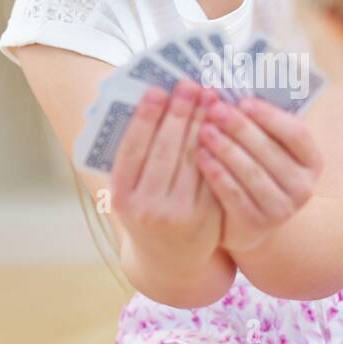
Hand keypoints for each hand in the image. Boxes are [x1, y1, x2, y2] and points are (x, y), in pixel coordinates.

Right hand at [109, 79, 222, 270]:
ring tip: (210, 97)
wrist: (169, 259)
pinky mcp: (205, 217)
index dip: (145, 117)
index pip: (133, 148)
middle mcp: (146, 207)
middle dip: (179, 113)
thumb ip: (136, 157)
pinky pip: (211, 173)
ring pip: (192, 158)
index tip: (157, 89)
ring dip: (203, 123)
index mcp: (121, 196)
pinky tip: (222, 123)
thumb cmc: (147, 210)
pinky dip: (218, 145)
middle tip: (190, 84)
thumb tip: (154, 102)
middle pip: (165, 149)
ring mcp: (177, 214)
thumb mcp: (131, 191)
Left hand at [194, 93, 323, 255]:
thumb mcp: (268, 149)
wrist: (250, 223)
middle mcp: (303, 187)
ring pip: (251, 172)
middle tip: (215, 109)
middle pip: (270, 151)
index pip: (297, 133)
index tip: (243, 100)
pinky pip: (234, 194)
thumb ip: (260, 125)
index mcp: (312, 161)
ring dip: (225, 148)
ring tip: (203, 129)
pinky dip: (216, 173)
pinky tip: (201, 156)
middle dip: (240, 128)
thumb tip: (235, 90)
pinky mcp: (257, 224)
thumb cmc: (257, 171)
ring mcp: (282, 209)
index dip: (270, 116)